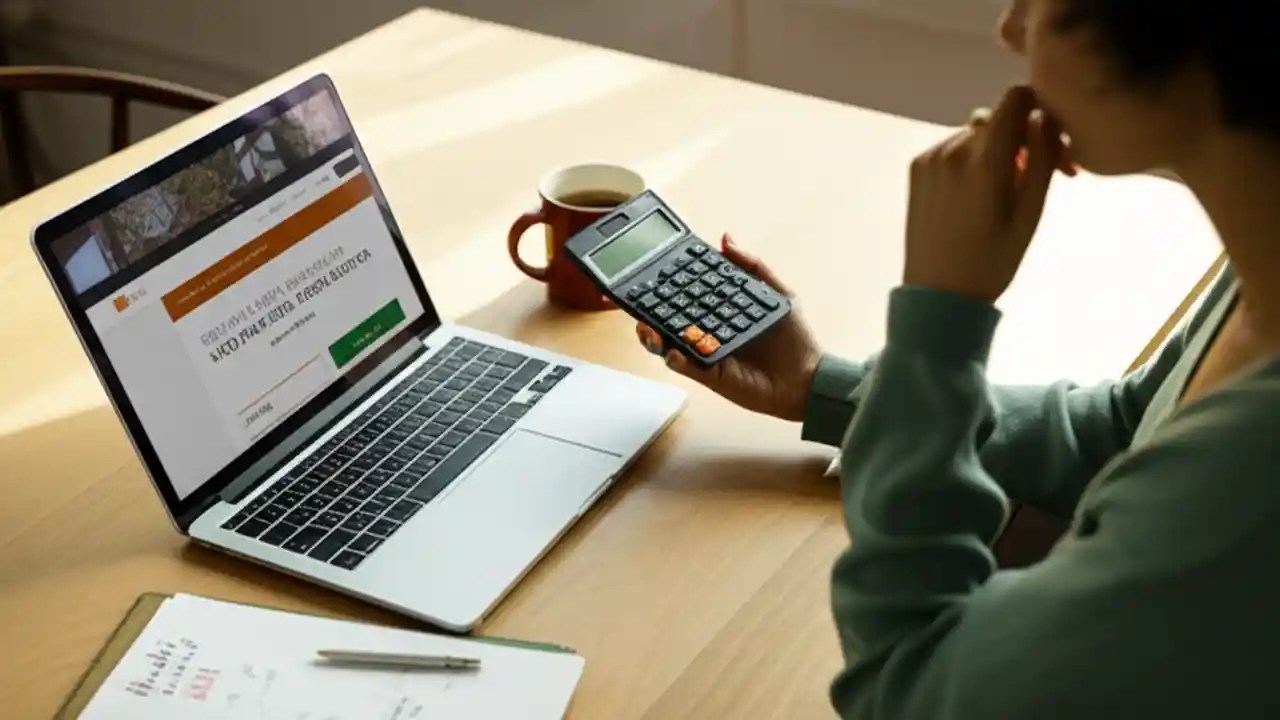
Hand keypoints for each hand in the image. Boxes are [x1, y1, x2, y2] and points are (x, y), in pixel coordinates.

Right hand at [636, 234, 822, 421]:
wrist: (808, 378)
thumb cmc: (795, 338)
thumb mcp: (776, 293)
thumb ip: (752, 266)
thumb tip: (725, 238)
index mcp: (720, 312)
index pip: (688, 297)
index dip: (668, 288)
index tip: (653, 275)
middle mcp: (709, 333)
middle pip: (670, 322)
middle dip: (649, 314)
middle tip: (639, 305)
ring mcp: (708, 355)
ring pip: (670, 345)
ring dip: (654, 338)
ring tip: (648, 330)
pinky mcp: (711, 376)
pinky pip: (687, 368)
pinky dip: (676, 360)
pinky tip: (673, 351)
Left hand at [904, 85, 1067, 302]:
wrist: (937, 295)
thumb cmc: (992, 261)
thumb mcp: (1031, 214)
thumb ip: (1042, 158)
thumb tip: (1046, 116)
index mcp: (984, 160)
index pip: (1015, 98)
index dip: (1038, 107)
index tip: (1050, 136)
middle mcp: (952, 149)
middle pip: (998, 118)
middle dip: (1021, 138)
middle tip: (1038, 176)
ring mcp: (930, 157)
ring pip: (976, 134)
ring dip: (995, 151)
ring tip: (1005, 193)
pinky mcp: (916, 168)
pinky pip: (953, 148)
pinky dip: (970, 161)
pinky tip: (976, 196)